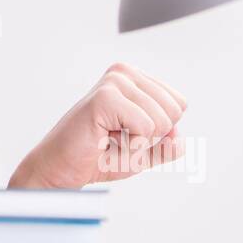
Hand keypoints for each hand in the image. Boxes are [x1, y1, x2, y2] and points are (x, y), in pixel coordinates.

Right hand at [8, 63, 186, 189]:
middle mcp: (125, 73)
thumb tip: (179, 136)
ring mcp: (114, 82)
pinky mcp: (105, 97)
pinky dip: (131, 146)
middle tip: (119, 138)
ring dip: (139, 143)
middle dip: (152, 137)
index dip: (161, 130)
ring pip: (161, 122)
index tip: (130, 132)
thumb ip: (169, 146)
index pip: (179, 103)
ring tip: (110, 139)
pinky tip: (105, 140)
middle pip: (174, 111)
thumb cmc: (99, 157)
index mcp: (135, 79)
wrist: (63, 169)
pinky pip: (145, 129)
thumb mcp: (145, 154)